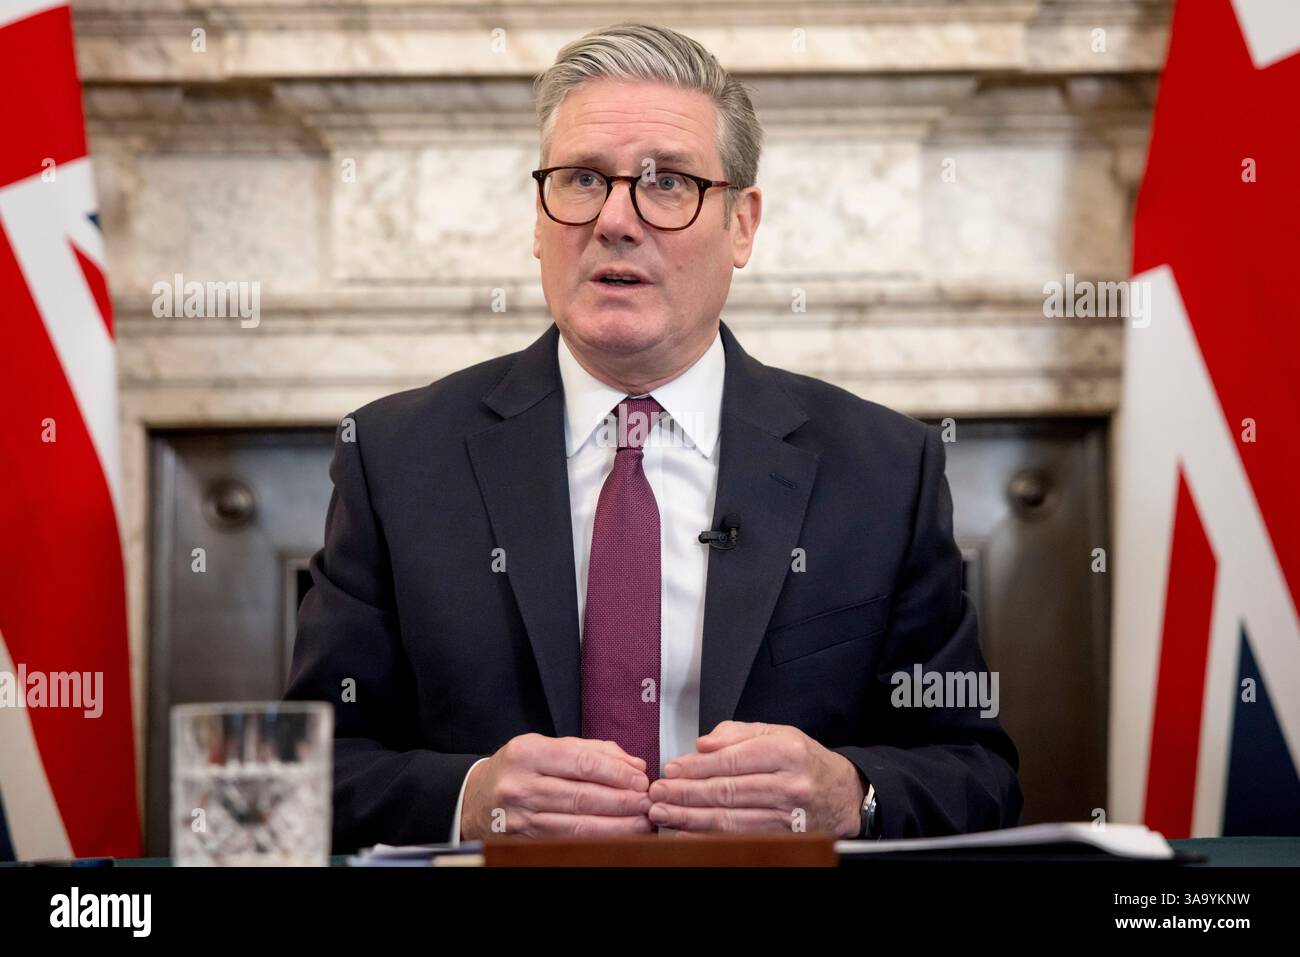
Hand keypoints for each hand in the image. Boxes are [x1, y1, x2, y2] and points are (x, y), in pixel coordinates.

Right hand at [460, 733, 653, 839]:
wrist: (476, 798)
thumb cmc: (519, 769)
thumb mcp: (547, 747)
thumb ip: (592, 751)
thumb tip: (634, 763)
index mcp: (527, 754)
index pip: (581, 763)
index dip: (617, 773)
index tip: (640, 778)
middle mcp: (521, 786)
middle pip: (582, 797)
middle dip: (622, 801)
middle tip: (648, 802)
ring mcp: (521, 818)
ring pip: (577, 826)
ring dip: (616, 826)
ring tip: (641, 822)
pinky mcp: (524, 842)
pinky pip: (568, 842)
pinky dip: (597, 840)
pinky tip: (618, 837)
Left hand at [647, 721, 865, 837]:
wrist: (843, 795)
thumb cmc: (806, 761)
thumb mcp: (777, 733)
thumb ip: (736, 734)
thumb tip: (702, 744)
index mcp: (786, 751)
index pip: (732, 760)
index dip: (696, 767)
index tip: (671, 769)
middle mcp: (789, 784)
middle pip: (727, 791)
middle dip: (685, 794)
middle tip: (657, 793)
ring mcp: (788, 816)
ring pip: (730, 819)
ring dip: (691, 817)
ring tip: (664, 813)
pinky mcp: (784, 837)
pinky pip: (739, 838)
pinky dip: (709, 837)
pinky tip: (688, 833)